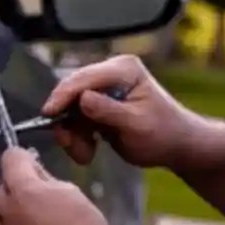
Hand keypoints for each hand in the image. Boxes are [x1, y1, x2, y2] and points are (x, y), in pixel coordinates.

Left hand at [0, 148, 127, 224]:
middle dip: (17, 193)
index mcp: (23, 192)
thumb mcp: (73, 194)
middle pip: (2, 193)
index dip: (22, 159)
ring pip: (4, 224)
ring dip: (17, 222)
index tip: (30, 164)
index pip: (9, 159)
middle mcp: (5, 216)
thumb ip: (48, 181)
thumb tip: (35, 176)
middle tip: (42, 203)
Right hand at [43, 55, 201, 168]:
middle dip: (68, 121)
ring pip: (71, 109)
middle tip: (70, 146)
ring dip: (73, 134)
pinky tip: (89, 151)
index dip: (64, 95)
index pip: (85, 78)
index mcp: (123, 69)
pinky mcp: (98, 106)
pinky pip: (76, 120)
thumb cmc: (164, 133)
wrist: (175, 146)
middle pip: (73, 93)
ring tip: (85, 155)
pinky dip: (78, 137)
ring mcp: (104, 89)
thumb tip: (82, 99)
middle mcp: (111, 74)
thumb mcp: (137, 124)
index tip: (48, 114)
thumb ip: (109, 111)